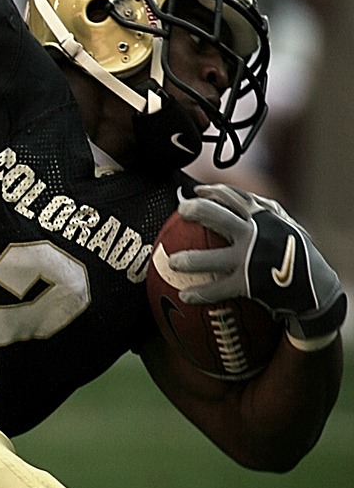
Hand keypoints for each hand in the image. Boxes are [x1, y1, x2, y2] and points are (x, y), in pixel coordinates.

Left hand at [170, 183, 346, 339]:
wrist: (315, 287)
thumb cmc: (296, 255)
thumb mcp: (286, 228)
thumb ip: (265, 216)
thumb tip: (239, 205)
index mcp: (265, 218)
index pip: (236, 197)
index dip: (213, 191)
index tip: (196, 191)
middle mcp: (257, 234)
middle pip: (219, 216)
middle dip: (196, 210)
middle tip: (181, 210)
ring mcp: (251, 258)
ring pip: (212, 258)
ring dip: (189, 260)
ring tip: (172, 262)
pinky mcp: (249, 282)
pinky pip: (217, 289)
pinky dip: (199, 293)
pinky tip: (184, 295)